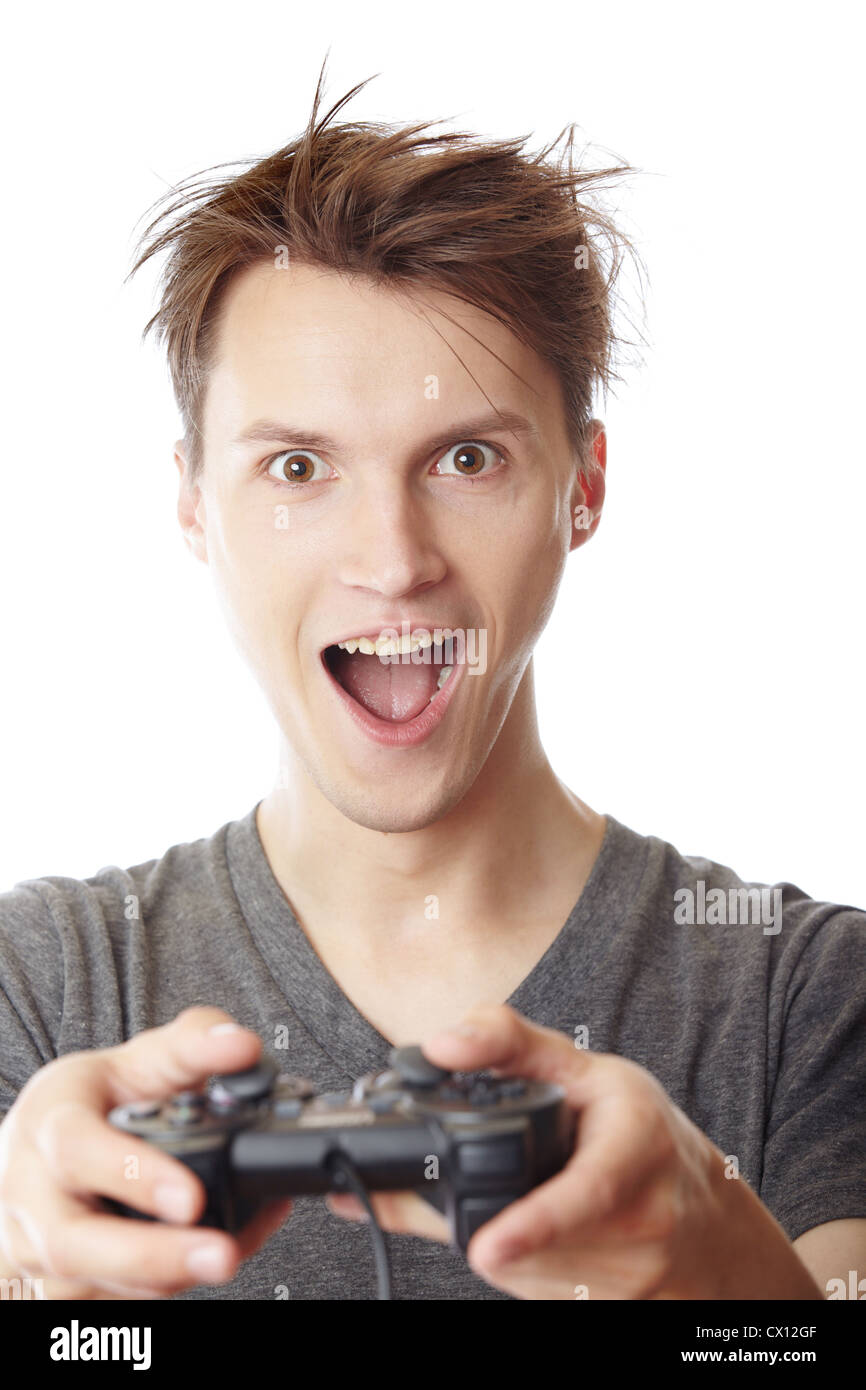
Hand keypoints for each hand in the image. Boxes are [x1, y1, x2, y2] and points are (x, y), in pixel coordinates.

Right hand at [0, 1007, 291, 1298]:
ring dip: (165, 1278)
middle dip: (150, 1255)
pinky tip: (222, 1253)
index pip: (76, 1150)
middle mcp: (31, 1191)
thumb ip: (193, 1045)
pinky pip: (110, 1302)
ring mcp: (34, 1246)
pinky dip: (168, 1287)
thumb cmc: (93, 1101)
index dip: (132, 1175)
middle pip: (72, 1241)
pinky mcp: (56, 1285)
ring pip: (92, 1283)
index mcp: (48, 1120)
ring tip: (230, 1254)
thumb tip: (240, 1046)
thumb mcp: (136, 1059)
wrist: (45, 1145)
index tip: (190, 1196)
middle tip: (220, 1254)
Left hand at [327, 1004, 821, 1299]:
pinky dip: (518, 1263)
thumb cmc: (640, 1131)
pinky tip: (531, 1231)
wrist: (709, 1217)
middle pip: (533, 1240)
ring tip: (515, 1197)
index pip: (591, 1189)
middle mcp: (646, 1217)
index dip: (537, 1221)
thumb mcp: (583, 1068)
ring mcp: (635, 1273)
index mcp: (638, 1142)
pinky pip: (536, 1292)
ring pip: (522, 1273)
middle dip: (485, 1215)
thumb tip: (441, 1046)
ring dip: (497, 1241)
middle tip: (468, 1183)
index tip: (486, 1247)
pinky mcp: (617, 1306)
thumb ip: (507, 1042)